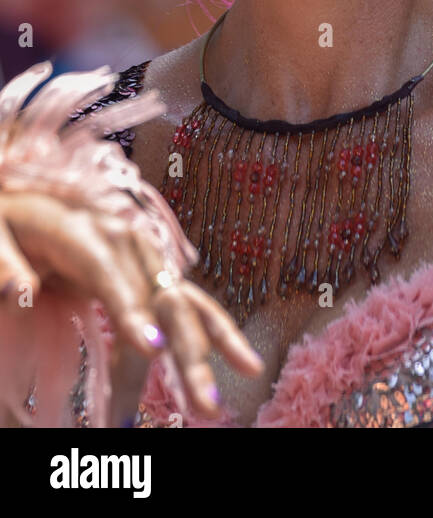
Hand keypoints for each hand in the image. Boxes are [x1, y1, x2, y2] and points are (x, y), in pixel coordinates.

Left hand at [0, 190, 263, 420]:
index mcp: (85, 231)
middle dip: (185, 350)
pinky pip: (184, 306)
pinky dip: (212, 336)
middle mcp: (126, 240)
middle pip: (162, 297)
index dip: (132, 312)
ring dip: (202, 355)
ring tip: (215, 404)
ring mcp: (144, 255)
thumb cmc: (12, 217)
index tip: (151, 349)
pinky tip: (241, 364)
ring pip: (183, 305)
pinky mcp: (149, 272)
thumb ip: (5, 261)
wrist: (29, 196)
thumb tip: (21, 293)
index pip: (112, 276)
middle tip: (201, 402)